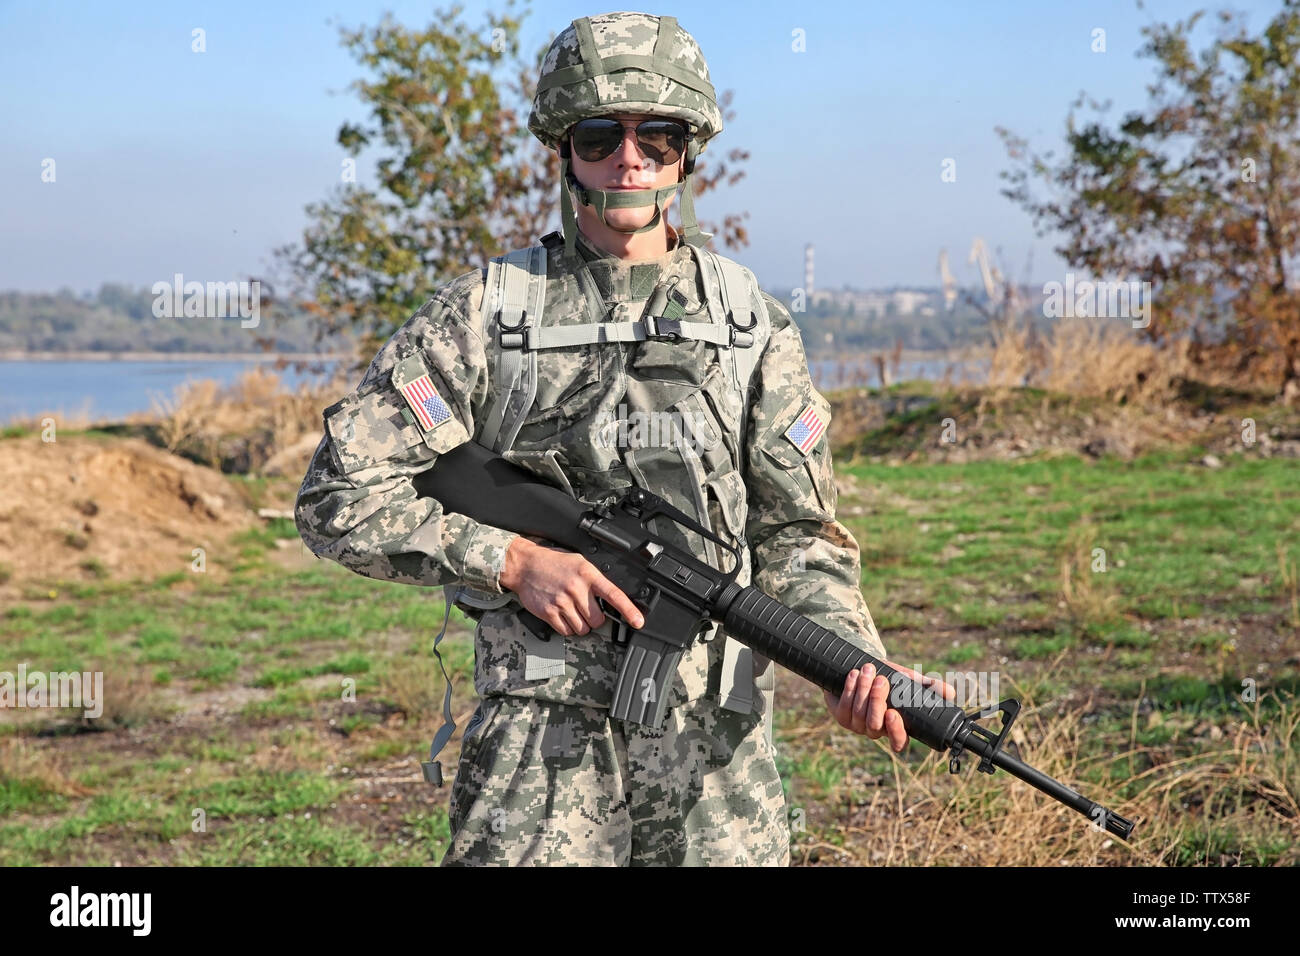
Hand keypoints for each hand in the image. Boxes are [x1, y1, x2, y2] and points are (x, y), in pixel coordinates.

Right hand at [500, 537, 644, 636]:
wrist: (525, 565)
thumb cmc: (554, 563)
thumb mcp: (579, 562)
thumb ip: (595, 579)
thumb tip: (611, 598)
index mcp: (588, 574)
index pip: (614, 594)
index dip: (628, 610)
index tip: (638, 622)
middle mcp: (576, 589)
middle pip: (598, 620)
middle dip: (595, 619)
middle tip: (586, 609)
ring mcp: (562, 602)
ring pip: (583, 629)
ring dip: (581, 625)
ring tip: (573, 611)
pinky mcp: (549, 613)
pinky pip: (566, 632)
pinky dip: (567, 628)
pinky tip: (563, 615)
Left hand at [823, 660, 955, 752]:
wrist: (861, 668)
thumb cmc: (889, 678)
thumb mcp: (909, 680)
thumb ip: (929, 686)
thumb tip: (950, 692)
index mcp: (894, 726)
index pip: (898, 743)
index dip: (895, 732)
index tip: (893, 714)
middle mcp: (876, 729)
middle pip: (874, 725)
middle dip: (877, 701)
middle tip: (882, 679)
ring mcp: (857, 725)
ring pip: (859, 714)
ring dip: (864, 690)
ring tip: (868, 670)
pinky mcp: (841, 715)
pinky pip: (845, 707)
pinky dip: (850, 688)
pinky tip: (855, 674)